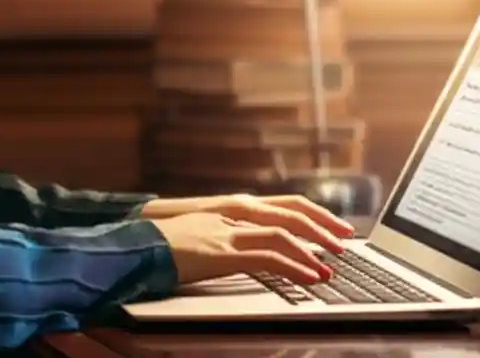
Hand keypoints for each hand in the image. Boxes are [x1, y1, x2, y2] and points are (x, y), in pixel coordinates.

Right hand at [139, 193, 355, 254]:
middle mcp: (236, 212)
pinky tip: (309, 276)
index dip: (314, 213)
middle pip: (291, 212)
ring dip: (312, 249)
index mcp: (233, 206)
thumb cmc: (164, 241)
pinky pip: (267, 257)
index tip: (336, 225)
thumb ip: (230, 235)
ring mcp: (229, 231)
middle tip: (345, 241)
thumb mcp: (204, 232)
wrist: (135, 244)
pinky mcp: (222, 252)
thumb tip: (257, 248)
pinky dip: (293, 266)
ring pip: (284, 234)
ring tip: (332, 264)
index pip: (284, 204)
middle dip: (322, 226)